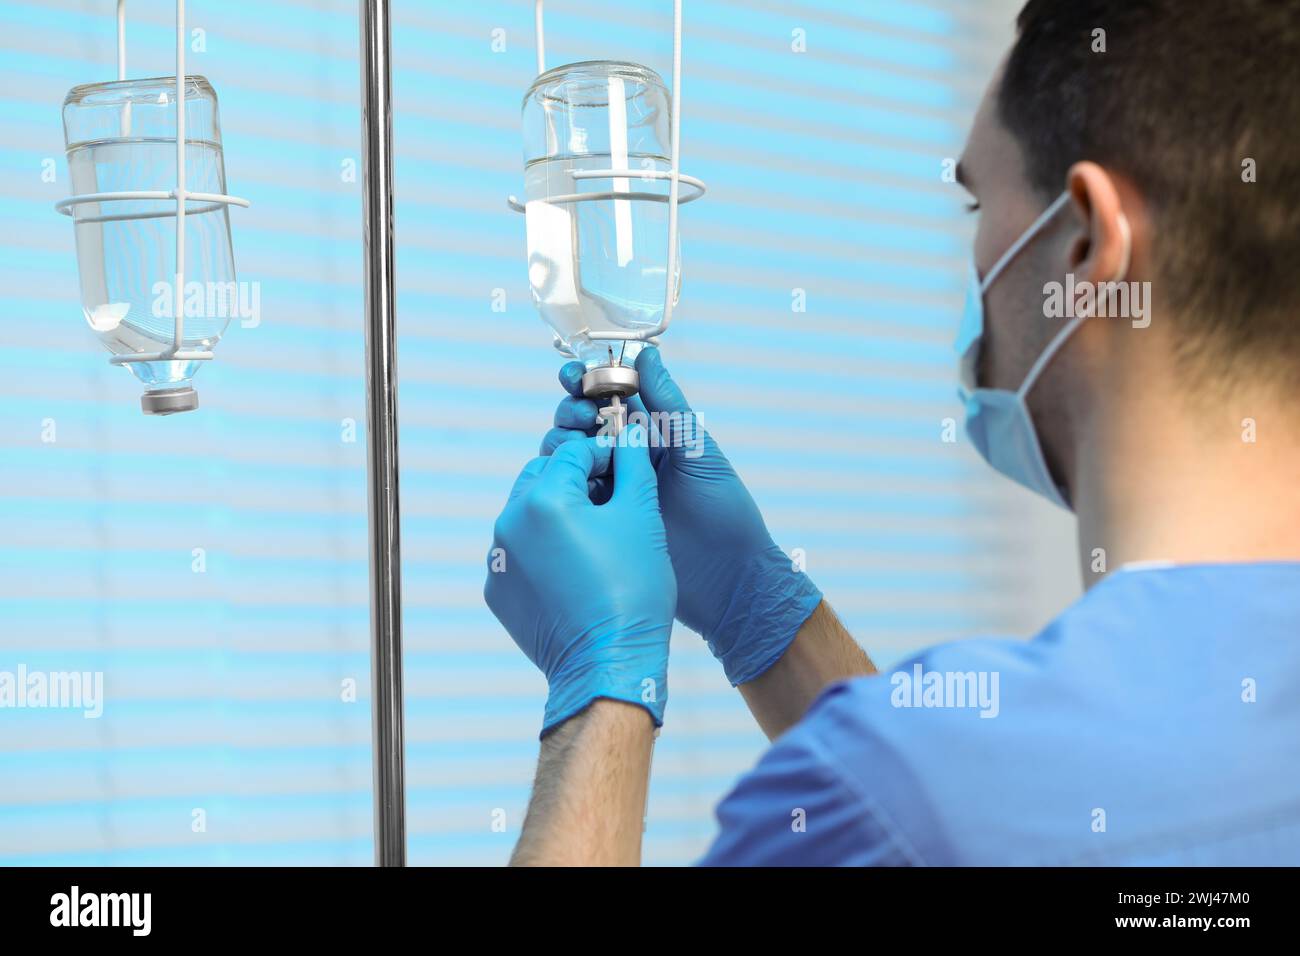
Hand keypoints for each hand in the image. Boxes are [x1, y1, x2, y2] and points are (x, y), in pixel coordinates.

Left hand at [484, 425, 675, 735]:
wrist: (608, 665)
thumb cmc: (633, 591)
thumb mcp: (642, 517)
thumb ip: (632, 464)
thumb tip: (628, 432)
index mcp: (544, 499)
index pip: (574, 451)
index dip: (606, 455)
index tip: (626, 471)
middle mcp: (509, 523)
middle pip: (543, 478)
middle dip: (576, 481)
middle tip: (611, 501)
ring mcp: (497, 559)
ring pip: (528, 515)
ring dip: (558, 514)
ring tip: (596, 535)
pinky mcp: (496, 590)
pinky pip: (518, 553)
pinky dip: (543, 550)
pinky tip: (576, 568)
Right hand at [542, 347, 821, 685]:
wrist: (728, 581)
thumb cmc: (725, 513)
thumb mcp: (696, 452)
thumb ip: (668, 406)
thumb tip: (646, 353)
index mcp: (654, 435)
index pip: (614, 398)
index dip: (590, 382)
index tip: (576, 376)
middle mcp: (628, 459)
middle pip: (582, 424)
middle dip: (573, 411)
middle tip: (581, 416)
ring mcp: (611, 491)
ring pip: (570, 457)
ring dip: (564, 444)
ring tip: (574, 449)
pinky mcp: (599, 522)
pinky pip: (569, 495)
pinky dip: (561, 482)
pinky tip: (564, 481)